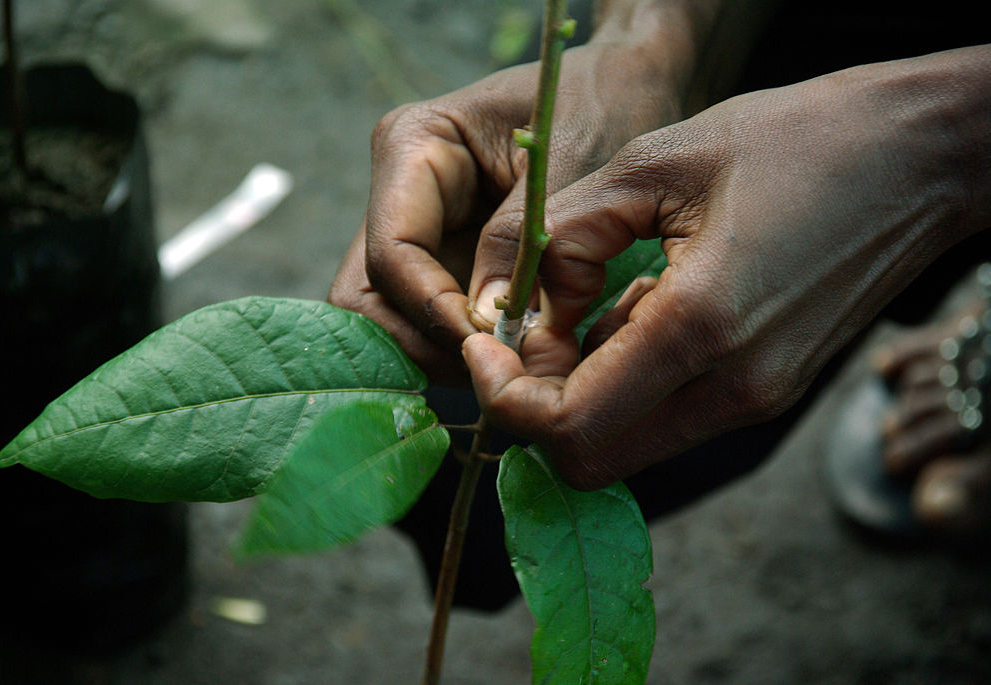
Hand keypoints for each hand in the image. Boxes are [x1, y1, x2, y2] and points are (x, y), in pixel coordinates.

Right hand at [328, 37, 691, 383]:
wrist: (627, 88)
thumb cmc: (602, 106)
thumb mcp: (573, 164)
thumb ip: (523, 241)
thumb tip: (487, 323)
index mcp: (413, 147)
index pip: (390, 254)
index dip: (431, 309)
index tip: (491, 340)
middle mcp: (401, 194)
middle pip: (370, 299)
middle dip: (425, 340)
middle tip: (493, 365)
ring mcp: (421, 232)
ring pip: (393, 320)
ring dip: (442, 352)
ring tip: (510, 363)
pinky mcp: (447, 261)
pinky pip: (431, 322)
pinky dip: (463, 347)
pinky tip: (513, 353)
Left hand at [465, 48, 990, 488]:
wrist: (916, 157)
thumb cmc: (795, 140)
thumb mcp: (655, 162)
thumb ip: (562, 237)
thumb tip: (508, 303)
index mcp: (702, 328)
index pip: (571, 428)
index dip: (505, 399)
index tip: (484, 342)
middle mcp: (735, 387)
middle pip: (591, 456)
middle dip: (532, 404)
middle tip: (519, 331)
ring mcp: (757, 397)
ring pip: (627, 441)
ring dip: (577, 392)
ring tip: (580, 305)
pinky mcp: (767, 389)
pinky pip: (667, 414)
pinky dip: (624, 380)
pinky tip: (634, 308)